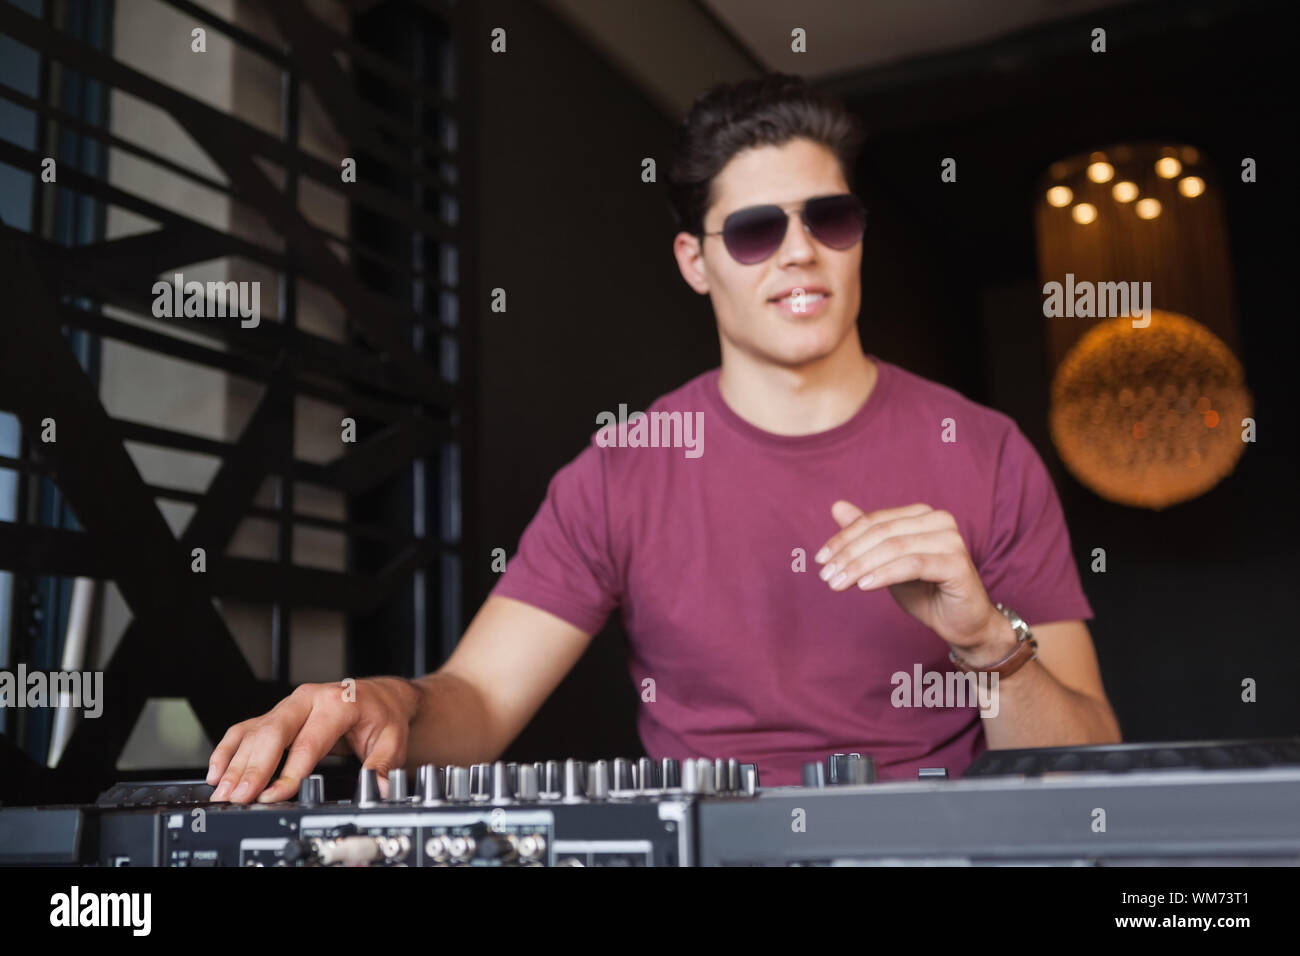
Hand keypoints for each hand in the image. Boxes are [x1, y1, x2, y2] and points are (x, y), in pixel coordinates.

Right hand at [206, 676, 421, 804]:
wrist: (377, 695)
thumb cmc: (381, 713)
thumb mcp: (392, 739)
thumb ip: (382, 766)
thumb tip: (380, 788)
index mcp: (337, 703)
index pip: (308, 742)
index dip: (289, 772)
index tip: (274, 795)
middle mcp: (308, 699)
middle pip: (273, 733)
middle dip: (252, 767)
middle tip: (239, 796)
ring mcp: (289, 705)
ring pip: (255, 732)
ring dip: (235, 763)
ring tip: (222, 792)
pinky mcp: (277, 714)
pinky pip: (246, 729)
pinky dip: (228, 749)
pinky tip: (217, 771)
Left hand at [815, 501, 1003, 652]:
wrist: (961, 623)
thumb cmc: (925, 591)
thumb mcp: (887, 562)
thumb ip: (866, 535)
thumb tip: (837, 505)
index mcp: (922, 515)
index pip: (874, 521)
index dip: (844, 538)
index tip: (820, 559)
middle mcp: (939, 521)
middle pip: (882, 532)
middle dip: (849, 554)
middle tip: (826, 575)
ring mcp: (951, 540)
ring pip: (894, 547)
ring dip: (861, 566)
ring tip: (838, 584)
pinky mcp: (957, 564)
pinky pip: (913, 564)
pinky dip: (884, 574)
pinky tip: (863, 586)